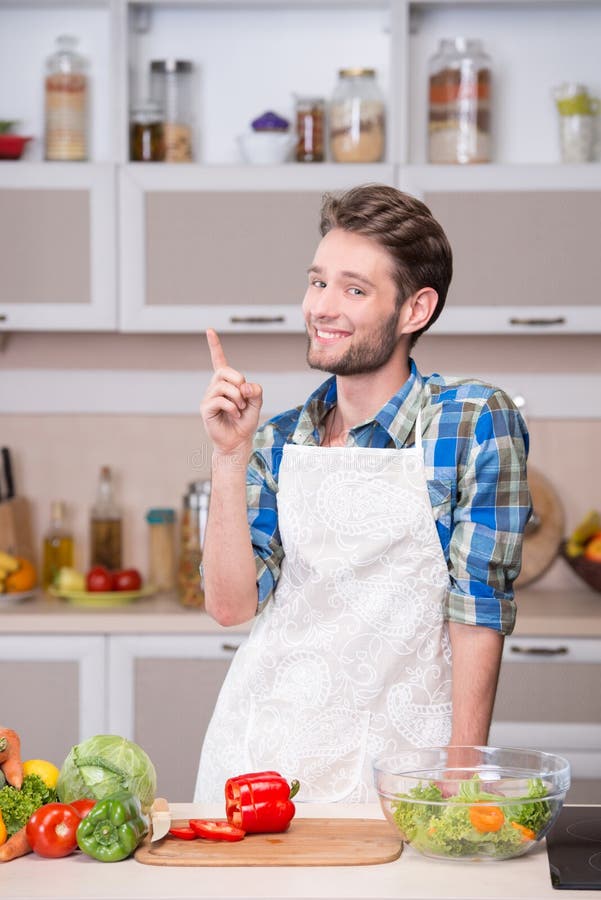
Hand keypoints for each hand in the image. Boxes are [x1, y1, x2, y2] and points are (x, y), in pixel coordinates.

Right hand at [200, 329, 262, 454]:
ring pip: (223, 386)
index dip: (215, 346)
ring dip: (237, 398)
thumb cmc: (245, 421)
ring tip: (240, 409)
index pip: (219, 360)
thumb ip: (255, 390)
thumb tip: (244, 386)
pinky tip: (235, 414)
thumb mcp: (257, 403)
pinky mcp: (206, 408)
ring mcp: (209, 397)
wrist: (238, 441)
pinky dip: (232, 407)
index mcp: (226, 382)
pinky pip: (219, 400)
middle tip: (245, 397)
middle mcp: (215, 387)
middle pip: (225, 371)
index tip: (209, 330)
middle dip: (239, 381)